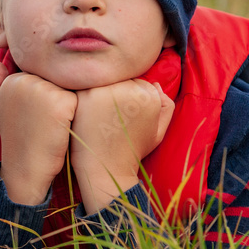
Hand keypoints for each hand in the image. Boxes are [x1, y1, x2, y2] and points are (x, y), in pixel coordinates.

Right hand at [0, 61, 77, 204]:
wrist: (25, 171)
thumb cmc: (17, 142)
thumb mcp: (2, 111)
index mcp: (12, 79)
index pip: (44, 75)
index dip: (47, 96)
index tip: (38, 117)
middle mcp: (25, 79)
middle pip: (59, 78)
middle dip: (60, 97)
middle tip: (49, 123)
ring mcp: (43, 89)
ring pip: (71, 88)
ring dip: (71, 105)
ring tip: (57, 126)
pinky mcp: (61, 101)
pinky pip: (81, 99)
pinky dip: (78, 114)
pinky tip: (66, 129)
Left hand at [69, 80, 173, 212]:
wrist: (107, 170)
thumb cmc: (132, 151)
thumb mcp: (158, 131)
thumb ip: (165, 105)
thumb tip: (155, 83)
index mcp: (151, 95)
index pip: (137, 82)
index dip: (128, 98)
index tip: (122, 115)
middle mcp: (132, 89)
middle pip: (120, 78)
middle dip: (114, 92)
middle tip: (108, 116)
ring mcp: (109, 90)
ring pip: (103, 80)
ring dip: (99, 92)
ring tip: (97, 116)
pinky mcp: (88, 95)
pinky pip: (85, 85)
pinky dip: (84, 96)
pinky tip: (85, 114)